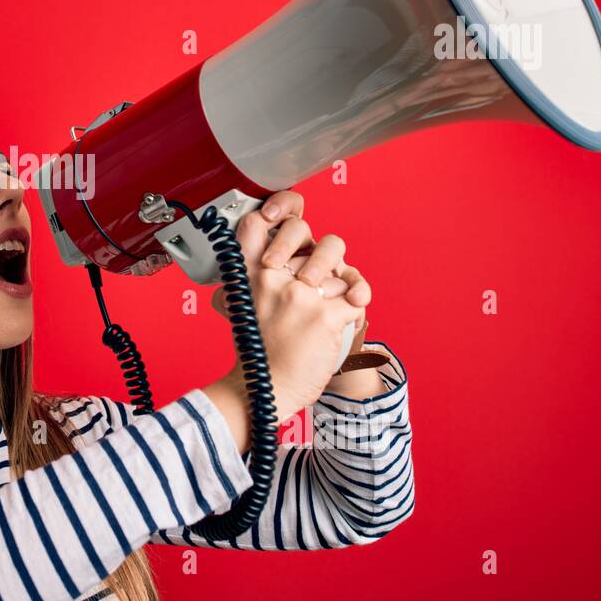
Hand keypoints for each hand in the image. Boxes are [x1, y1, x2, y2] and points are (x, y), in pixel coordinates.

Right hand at [207, 191, 369, 426]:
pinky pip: (355, 299)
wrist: (266, 390)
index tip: (280, 217)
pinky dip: (354, 314)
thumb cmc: (260, 351)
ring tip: (327, 311)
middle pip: (312, 239)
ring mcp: (300, 295)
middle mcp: (273, 278)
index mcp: (251, 274)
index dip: (276, 210)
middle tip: (317, 282)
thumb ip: (258, 272)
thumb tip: (287, 246)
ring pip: (338, 271)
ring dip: (340, 292)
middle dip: (326, 258)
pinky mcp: (326, 315)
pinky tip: (340, 324)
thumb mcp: (245, 304)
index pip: (257, 223)